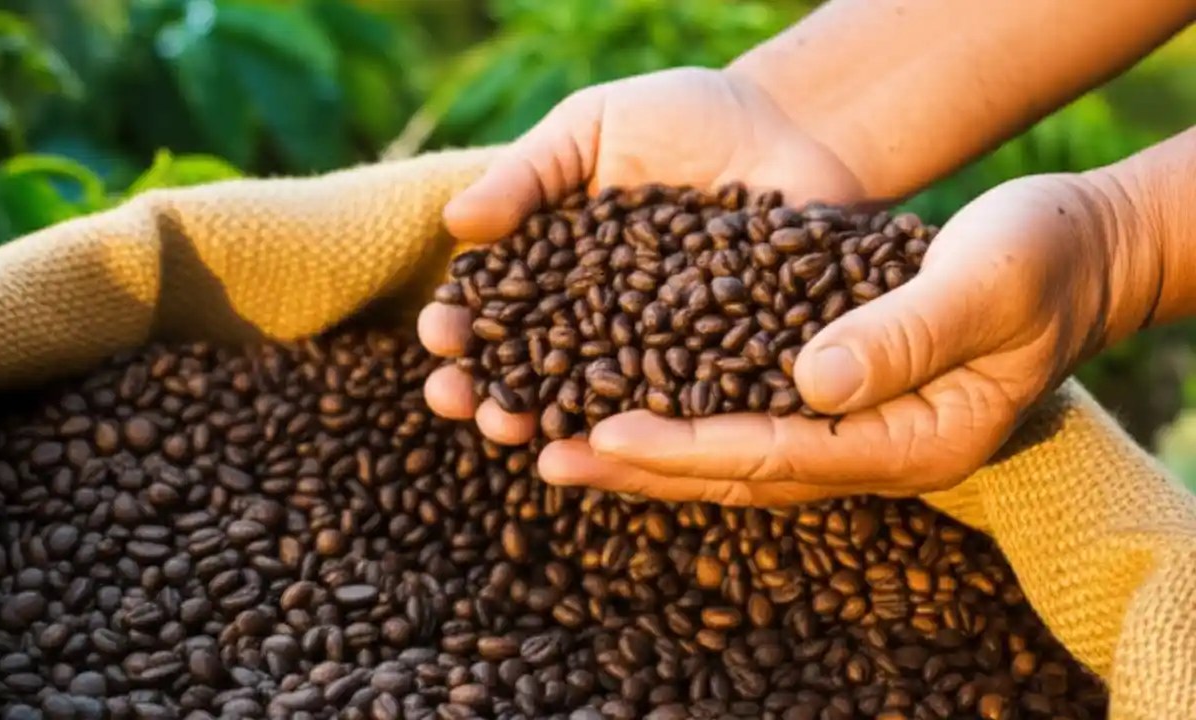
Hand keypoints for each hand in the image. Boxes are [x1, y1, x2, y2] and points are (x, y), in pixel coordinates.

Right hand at [418, 66, 868, 443]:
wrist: (789, 123)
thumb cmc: (679, 119)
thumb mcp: (592, 128)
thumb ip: (528, 175)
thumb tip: (456, 223)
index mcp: (558, 271)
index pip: (498, 308)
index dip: (463, 326)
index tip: (439, 336)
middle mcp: (603, 322)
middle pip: (537, 370)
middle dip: (493, 392)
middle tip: (463, 406)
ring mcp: (663, 351)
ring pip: (598, 403)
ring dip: (552, 423)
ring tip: (519, 436)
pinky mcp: (727, 365)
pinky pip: (685, 404)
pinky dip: (649, 426)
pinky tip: (614, 442)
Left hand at [533, 172, 1153, 504]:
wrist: (1073, 256)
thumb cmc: (1041, 260)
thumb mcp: (986, 282)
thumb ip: (907, 332)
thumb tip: (812, 378)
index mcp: (912, 441)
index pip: (777, 454)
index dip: (685, 447)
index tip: (604, 432)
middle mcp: (874, 454)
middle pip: (739, 473)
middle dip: (641, 469)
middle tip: (549, 455)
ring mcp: (855, 435)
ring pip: (732, 458)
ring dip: (646, 456)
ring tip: (558, 443)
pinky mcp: (836, 404)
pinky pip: (743, 425)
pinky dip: (679, 421)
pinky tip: (618, 405)